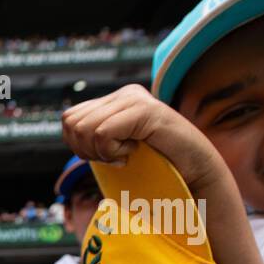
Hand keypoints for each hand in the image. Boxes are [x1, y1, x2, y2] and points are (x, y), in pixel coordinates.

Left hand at [61, 84, 223, 191]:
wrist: (194, 170)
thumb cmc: (156, 164)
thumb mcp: (117, 147)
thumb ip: (94, 136)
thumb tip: (68, 130)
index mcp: (115, 99)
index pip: (68, 118)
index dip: (77, 145)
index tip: (104, 155)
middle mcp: (124, 94)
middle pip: (71, 123)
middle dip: (85, 150)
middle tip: (114, 157)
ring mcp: (135, 99)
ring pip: (84, 128)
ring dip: (100, 151)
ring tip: (125, 153)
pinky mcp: (144, 110)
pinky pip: (103, 134)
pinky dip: (112, 151)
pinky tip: (133, 151)